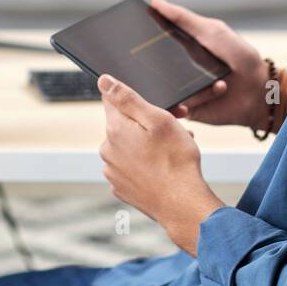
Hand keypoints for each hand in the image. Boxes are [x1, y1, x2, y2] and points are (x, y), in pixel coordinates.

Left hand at [97, 73, 224, 254]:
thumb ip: (127, 98)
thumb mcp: (158, 119)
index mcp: (114, 129)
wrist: (182, 204)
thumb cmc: (175, 160)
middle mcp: (107, 150)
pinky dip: (145, 164)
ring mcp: (113, 172)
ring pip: (129, 147)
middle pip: (124, 125)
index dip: (136, 99)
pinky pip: (131, 167)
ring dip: (148, 144)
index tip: (155, 107)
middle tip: (176, 128)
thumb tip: (103, 80)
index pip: (112, 100)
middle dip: (147, 123)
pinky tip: (164, 167)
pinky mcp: (121, 188)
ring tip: (174, 149)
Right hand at [150, 0, 270, 130]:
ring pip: (159, 90)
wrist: (259, 91)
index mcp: (180, 47)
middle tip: (145, 67)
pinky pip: (173, 109)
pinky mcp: (187, 109)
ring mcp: (181, 90)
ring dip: (168, 89)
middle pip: (150, 68)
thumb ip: (184, 18)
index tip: (128, 37)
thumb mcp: (212, 31)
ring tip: (191, 86)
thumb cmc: (239, 57)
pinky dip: (177, 107)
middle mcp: (176, 69)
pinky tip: (186, 105)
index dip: (140, 41)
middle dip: (146, 69)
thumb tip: (155, 1)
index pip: (152, 43)